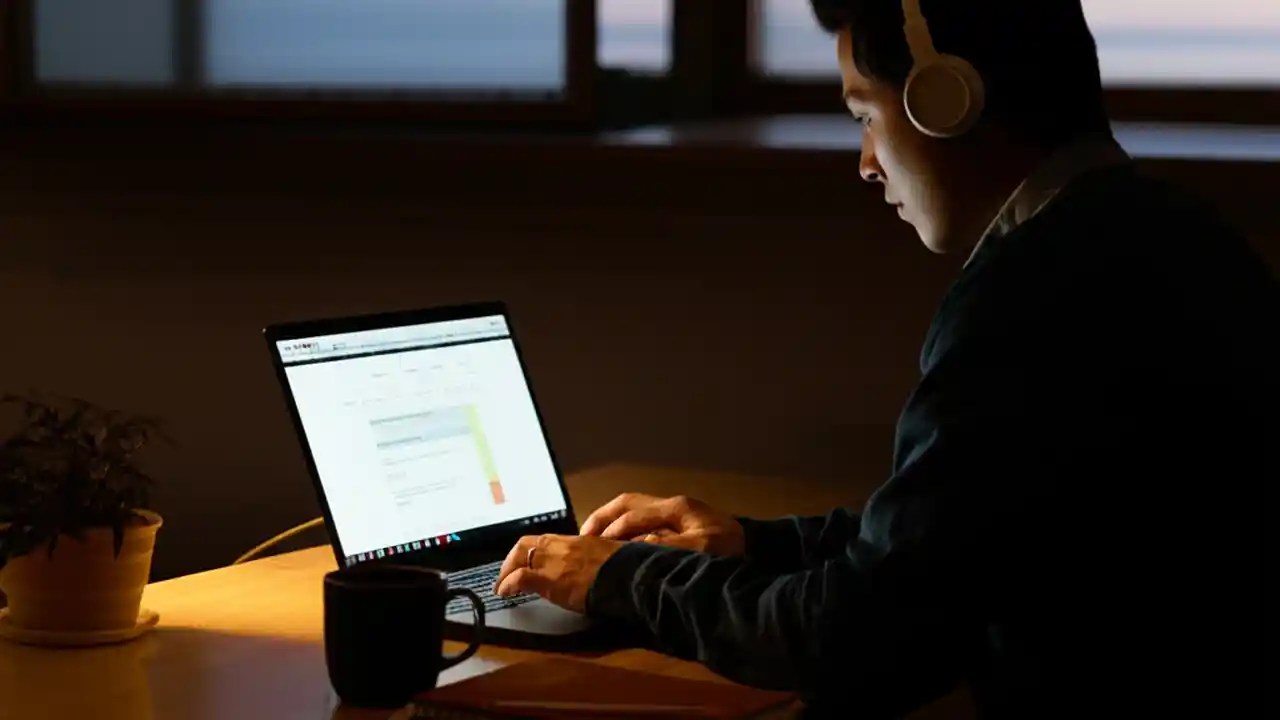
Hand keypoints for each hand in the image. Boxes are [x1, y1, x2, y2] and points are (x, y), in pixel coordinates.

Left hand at [493, 534, 623, 612]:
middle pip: (526, 544)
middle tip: (506, 574)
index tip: (527, 562)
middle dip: (513, 558)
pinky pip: (520, 577)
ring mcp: (554, 560)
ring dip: (507, 571)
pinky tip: (506, 593)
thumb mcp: (608, 558)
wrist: (629, 578)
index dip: (532, 551)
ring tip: (502, 586)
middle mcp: (562, 545)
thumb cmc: (625, 571)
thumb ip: (594, 559)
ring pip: (520, 555)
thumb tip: (590, 567)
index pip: (545, 539)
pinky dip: (509, 583)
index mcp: (577, 540)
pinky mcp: (549, 578)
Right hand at [579, 492, 745, 556]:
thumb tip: (637, 545)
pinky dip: (626, 533)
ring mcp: (676, 514)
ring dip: (611, 524)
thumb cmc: (732, 550)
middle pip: (627, 504)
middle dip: (601, 519)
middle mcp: (672, 506)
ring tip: (593, 543)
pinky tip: (619, 549)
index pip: (631, 513)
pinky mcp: (680, 526)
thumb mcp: (702, 548)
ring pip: (633, 511)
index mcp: (675, 508)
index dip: (609, 530)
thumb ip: (668, 546)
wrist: (760, 550)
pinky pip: (644, 523)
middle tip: (582, 540)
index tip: (591, 547)